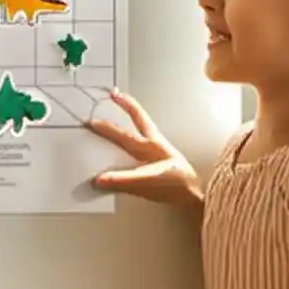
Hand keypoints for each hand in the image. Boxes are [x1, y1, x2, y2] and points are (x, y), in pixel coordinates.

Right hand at [86, 89, 203, 210]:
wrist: (196, 194)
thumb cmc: (177, 186)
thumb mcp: (145, 183)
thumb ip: (121, 181)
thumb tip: (100, 179)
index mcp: (149, 147)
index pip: (122, 133)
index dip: (106, 128)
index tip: (92, 122)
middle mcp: (155, 144)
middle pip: (139, 117)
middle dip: (126, 104)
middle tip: (115, 94)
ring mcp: (161, 150)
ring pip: (145, 126)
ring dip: (135, 116)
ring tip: (126, 109)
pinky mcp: (165, 159)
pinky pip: (149, 140)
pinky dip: (141, 134)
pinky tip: (137, 143)